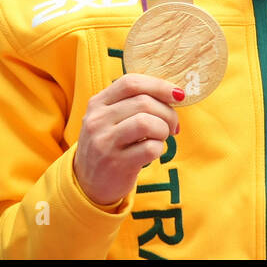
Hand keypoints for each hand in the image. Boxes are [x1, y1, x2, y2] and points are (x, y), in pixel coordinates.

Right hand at [73, 73, 181, 208]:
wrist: (88, 184)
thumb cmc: (109, 145)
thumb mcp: (110, 119)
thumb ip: (133, 103)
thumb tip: (175, 94)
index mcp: (97, 103)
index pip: (130, 82)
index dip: (159, 85)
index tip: (178, 95)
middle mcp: (98, 120)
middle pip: (144, 102)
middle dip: (168, 112)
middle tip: (172, 125)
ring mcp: (105, 143)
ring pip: (147, 123)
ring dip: (163, 129)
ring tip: (161, 137)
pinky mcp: (117, 164)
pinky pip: (150, 148)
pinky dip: (159, 148)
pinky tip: (153, 152)